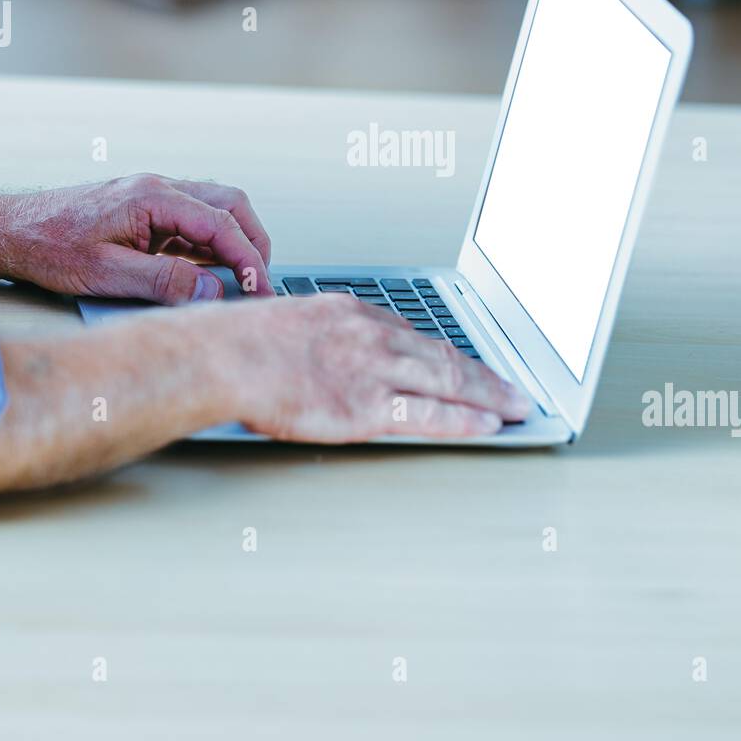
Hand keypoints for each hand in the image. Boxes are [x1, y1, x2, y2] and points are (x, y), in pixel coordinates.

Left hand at [0, 175, 271, 301]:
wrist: (14, 230)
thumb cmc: (48, 245)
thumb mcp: (106, 273)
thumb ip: (164, 281)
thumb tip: (211, 290)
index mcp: (153, 197)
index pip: (221, 223)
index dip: (248, 258)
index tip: (260, 287)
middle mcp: (159, 189)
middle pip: (230, 204)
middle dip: (253, 242)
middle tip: (260, 281)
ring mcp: (154, 197)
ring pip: (216, 208)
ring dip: (234, 241)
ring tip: (240, 279)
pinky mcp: (147, 211)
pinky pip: (193, 222)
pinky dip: (210, 245)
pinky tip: (208, 271)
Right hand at [215, 293, 531, 441]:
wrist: (224, 355)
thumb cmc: (244, 342)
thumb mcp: (296, 321)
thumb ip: (327, 337)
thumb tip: (334, 354)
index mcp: (355, 315)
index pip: (418, 335)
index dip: (451, 354)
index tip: (470, 365)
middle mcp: (374, 338)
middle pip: (445, 356)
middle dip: (486, 375)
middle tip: (514, 387)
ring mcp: (374, 372)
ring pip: (449, 382)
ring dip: (489, 396)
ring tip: (515, 406)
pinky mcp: (366, 407)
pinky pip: (429, 415)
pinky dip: (465, 420)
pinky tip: (487, 425)